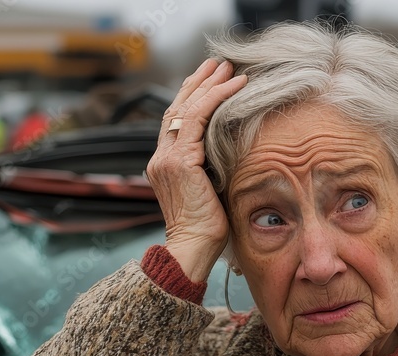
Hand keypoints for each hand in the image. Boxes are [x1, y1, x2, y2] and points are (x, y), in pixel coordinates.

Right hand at [146, 60, 247, 282]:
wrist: (193, 250)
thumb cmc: (207, 232)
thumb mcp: (210, 193)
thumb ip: (213, 171)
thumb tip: (233, 156)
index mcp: (165, 165)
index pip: (176, 122)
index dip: (192, 97)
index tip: (211, 81)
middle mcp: (161, 157)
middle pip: (177, 108)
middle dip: (198, 83)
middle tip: (219, 64)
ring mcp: (167, 158)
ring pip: (187, 108)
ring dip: (210, 84)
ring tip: (228, 68)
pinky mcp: (180, 161)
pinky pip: (198, 118)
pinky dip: (217, 98)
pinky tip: (235, 87)